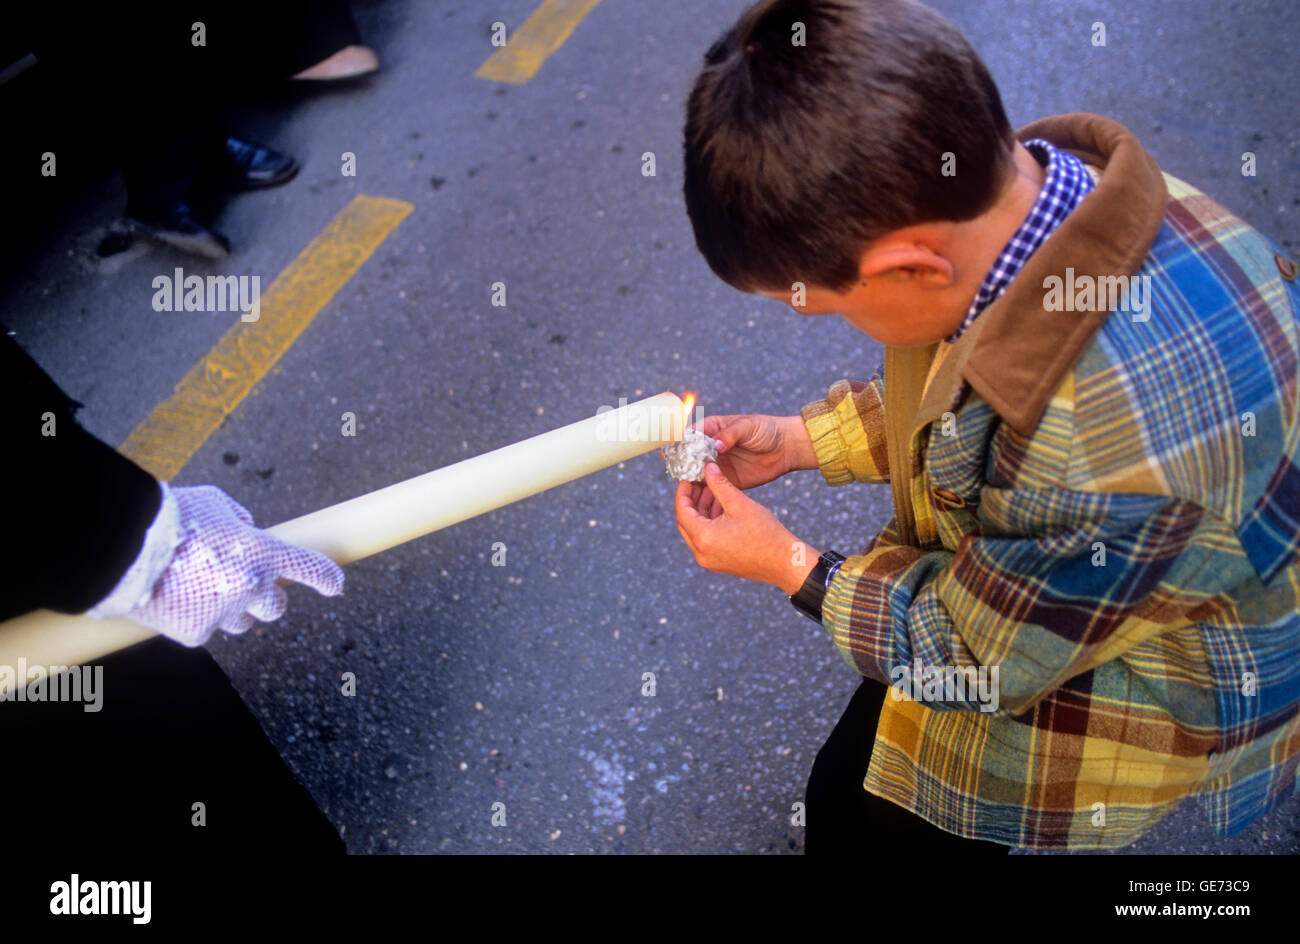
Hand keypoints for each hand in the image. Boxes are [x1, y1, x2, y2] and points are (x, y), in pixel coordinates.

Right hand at [126, 485, 343, 646]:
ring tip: (201, 588)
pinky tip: (176, 599)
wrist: (126, 548)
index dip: (326, 577)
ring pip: (243, 621)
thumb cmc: (172, 517)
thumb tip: (246, 529)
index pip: (309, 568)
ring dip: (232, 608)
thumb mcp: (215, 503)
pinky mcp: (197, 633)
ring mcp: (225, 613)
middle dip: (266, 596)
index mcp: (263, 552)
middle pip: (275, 606)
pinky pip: (206, 629)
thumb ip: (238, 519)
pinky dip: (196, 617)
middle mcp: (252, 586)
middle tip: (243, 583)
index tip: (335, 584)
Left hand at [675, 462, 817, 593]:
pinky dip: (709, 523)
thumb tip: (707, 468)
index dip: (683, 491)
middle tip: (700, 482)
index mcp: (703, 538)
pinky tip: (721, 507)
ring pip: (696, 530)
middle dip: (691, 500)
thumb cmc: (765, 533)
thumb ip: (719, 484)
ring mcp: (708, 560)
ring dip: (701, 510)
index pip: (681, 511)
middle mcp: (700, 552)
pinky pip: (706, 539)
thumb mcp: (739, 503)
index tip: (688, 477)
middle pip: (685, 522)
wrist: (785, 562)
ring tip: (713, 491)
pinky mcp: (718, 562)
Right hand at [686, 413, 816, 489]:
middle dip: (682, 462)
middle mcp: (712, 447)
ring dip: (692, 478)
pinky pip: (712, 486)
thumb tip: (715, 445)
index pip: (691, 435)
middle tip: (676, 469)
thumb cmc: (766, 430)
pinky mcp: (728, 480)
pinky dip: (705, 491)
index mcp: (713, 429)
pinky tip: (698, 495)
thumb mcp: (748, 426)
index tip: (670, 448)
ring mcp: (719, 464)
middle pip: (691, 456)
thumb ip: (730, 434)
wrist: (786, 448)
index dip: (680, 441)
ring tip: (685, 484)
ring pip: (698, 472)